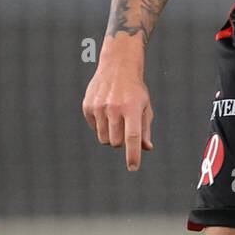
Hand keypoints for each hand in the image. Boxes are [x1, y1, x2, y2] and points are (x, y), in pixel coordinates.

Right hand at [82, 45, 153, 170]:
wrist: (117, 66)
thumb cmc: (135, 90)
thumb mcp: (145, 107)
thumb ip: (145, 129)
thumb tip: (146, 148)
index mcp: (132, 108)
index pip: (132, 137)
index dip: (132, 154)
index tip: (133, 167)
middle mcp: (114, 108)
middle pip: (115, 142)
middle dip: (121, 141)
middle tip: (125, 127)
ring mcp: (99, 107)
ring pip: (103, 139)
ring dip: (110, 135)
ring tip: (115, 118)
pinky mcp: (88, 106)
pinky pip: (94, 128)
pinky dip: (100, 125)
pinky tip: (105, 110)